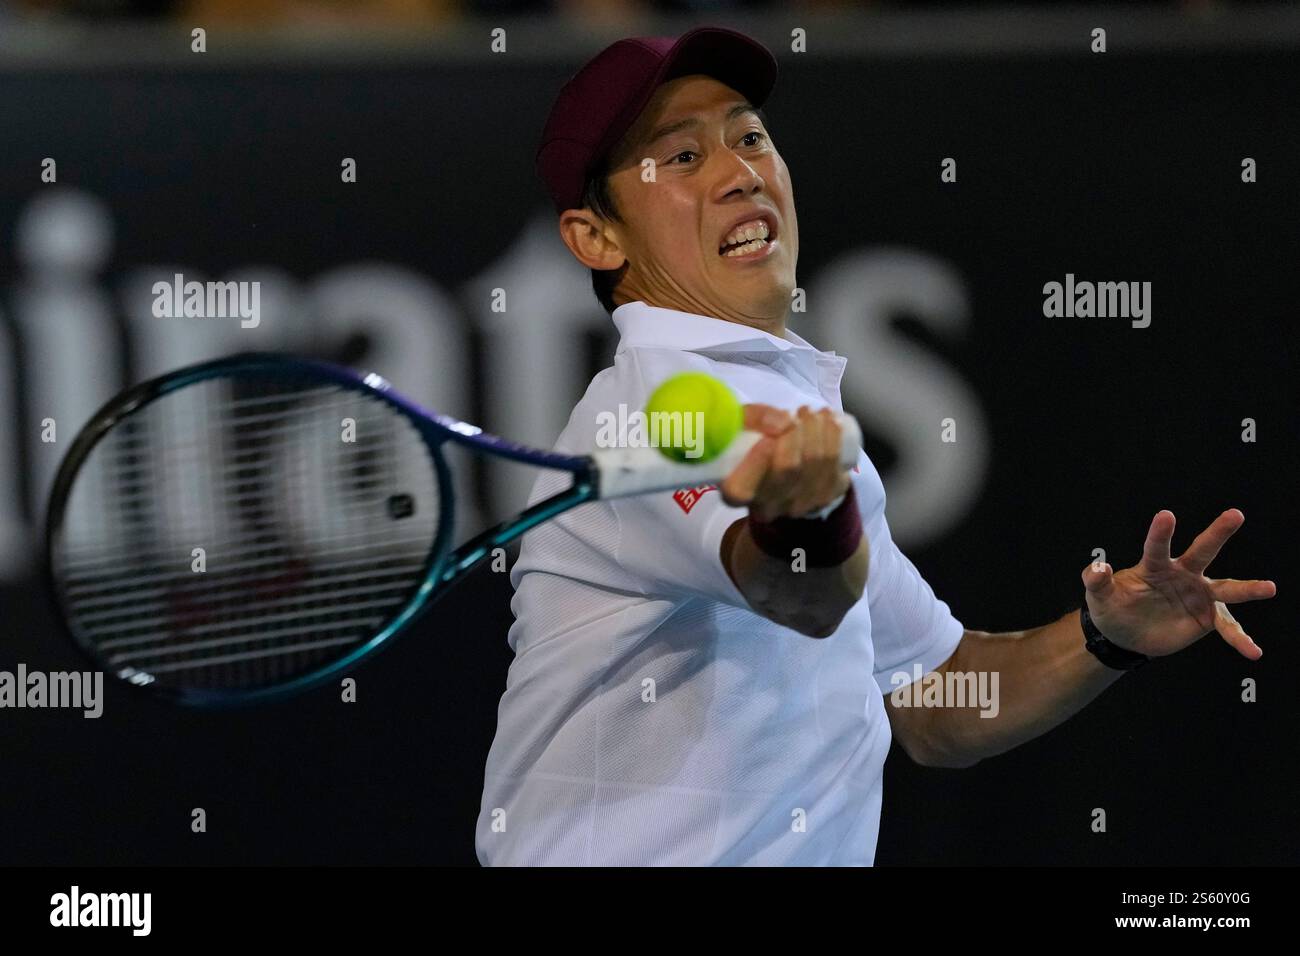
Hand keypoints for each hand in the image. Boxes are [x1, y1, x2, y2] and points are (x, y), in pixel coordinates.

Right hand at [720, 404, 848, 521]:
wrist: (785, 469)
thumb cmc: (755, 442)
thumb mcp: (743, 425)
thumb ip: (755, 418)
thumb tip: (785, 422)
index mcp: (738, 493)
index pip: (740, 490)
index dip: (755, 465)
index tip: (767, 439)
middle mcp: (768, 507)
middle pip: (787, 470)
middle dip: (797, 432)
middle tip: (799, 411)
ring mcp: (799, 505)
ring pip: (814, 463)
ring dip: (817, 429)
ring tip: (812, 412)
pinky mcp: (825, 497)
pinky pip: (833, 464)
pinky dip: (833, 437)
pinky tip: (831, 420)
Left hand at [1082, 509, 1275, 659]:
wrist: (1126, 635)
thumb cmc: (1113, 607)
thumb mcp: (1099, 596)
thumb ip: (1096, 580)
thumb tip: (1098, 567)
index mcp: (1154, 565)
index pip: (1157, 546)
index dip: (1161, 532)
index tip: (1165, 515)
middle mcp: (1182, 574)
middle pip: (1202, 550)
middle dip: (1218, 532)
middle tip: (1235, 514)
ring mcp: (1198, 595)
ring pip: (1226, 588)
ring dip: (1247, 589)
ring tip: (1270, 588)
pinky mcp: (1207, 618)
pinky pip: (1227, 628)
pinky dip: (1239, 639)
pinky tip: (1253, 651)